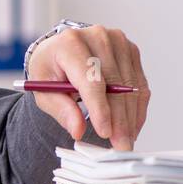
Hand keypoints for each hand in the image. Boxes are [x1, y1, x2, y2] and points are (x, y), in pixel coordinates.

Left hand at [26, 25, 150, 149]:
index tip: (105, 132)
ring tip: (125, 141)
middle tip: (120, 146)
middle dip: (119, 120)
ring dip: (130, 118)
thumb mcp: (43, 90)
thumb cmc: (50, 69)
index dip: (100, 108)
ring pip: (131, 87)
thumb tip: (77, 129)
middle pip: (115, 85)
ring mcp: (118, 42)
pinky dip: (136, 109)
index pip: (91, 79)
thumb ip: (60, 109)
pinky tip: (132, 127)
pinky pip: (139, 85)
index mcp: (70, 42)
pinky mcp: (131, 51)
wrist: (60, 50)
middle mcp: (97, 36)